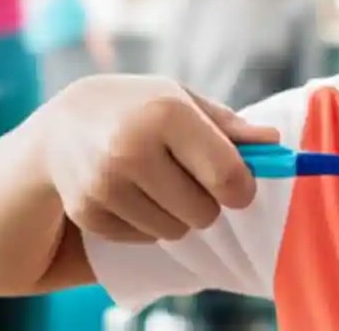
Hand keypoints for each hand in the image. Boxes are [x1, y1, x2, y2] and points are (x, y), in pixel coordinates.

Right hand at [42, 75, 279, 243]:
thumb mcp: (182, 101)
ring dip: (177, 214)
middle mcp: (132, 150)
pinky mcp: (89, 213)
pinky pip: (146, 238)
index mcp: (166, 114)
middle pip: (204, 212)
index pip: (226, 175)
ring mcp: (106, 184)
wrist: (62, 127)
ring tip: (158, 182)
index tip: (240, 185)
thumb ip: (229, 126)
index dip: (242, 188)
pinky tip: (131, 193)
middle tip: (190, 177)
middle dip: (208, 201)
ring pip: (176, 231)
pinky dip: (147, 223)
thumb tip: (275, 142)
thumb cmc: (138, 109)